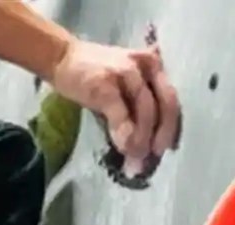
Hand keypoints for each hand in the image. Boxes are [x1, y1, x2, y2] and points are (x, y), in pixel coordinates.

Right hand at [49, 39, 180, 163]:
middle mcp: (146, 64)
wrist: (62, 58)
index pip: (171, 99)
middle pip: (167, 103)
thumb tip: (145, 145)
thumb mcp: (125, 84)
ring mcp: (126, 71)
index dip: (172, 127)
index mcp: (154, 65)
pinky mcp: (105, 82)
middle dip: (163, 133)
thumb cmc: (95, 75)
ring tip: (137, 157)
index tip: (167, 149)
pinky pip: (121, 113)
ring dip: (144, 137)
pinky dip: (124, 133)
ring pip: (146, 109)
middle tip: (155, 155)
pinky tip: (123, 147)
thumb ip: (139, 105)